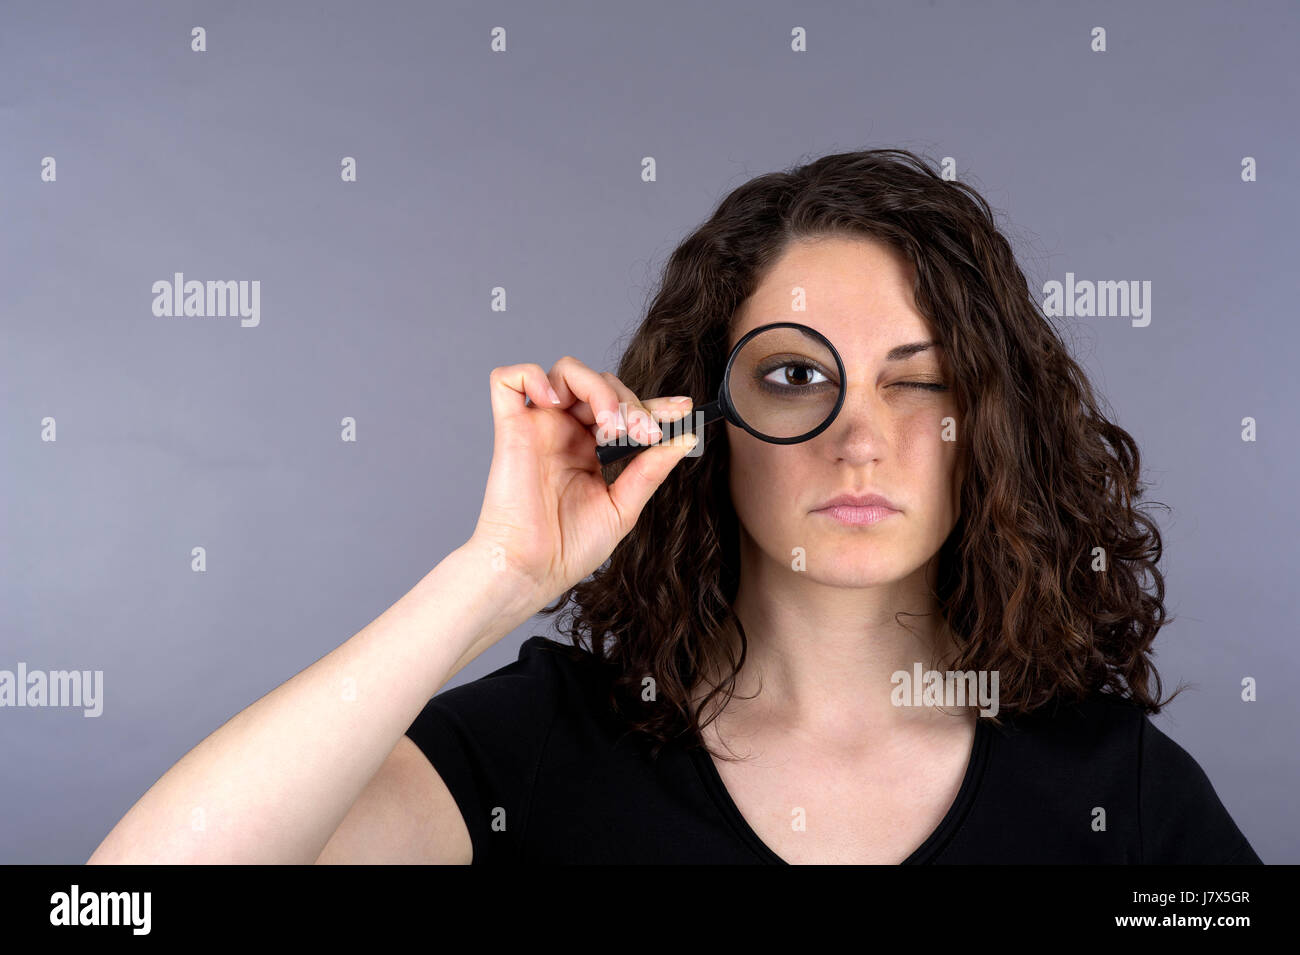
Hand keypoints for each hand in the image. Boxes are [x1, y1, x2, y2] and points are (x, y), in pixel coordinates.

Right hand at [467, 355, 695, 608]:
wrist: (533, 571)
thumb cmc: (570, 547)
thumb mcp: (623, 506)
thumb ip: (650, 470)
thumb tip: (684, 438)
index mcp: (591, 448)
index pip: (625, 410)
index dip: (654, 404)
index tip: (683, 409)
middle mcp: (566, 431)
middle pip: (601, 383)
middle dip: (631, 403)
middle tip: (643, 435)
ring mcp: (539, 426)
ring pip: (566, 371)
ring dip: (598, 389)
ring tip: (610, 425)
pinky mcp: (511, 427)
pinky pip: (509, 379)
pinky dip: (533, 377)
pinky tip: (556, 403)